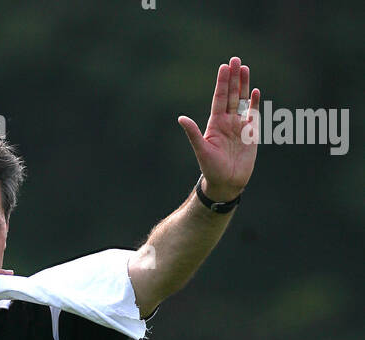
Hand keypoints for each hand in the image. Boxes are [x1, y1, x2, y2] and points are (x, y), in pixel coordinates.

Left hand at [178, 56, 259, 202]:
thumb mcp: (201, 149)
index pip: (219, 98)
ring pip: (243, 100)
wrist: (227, 183)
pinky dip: (255, 103)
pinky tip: (255, 91)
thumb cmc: (211, 169)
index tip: (223, 67)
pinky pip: (253, 114)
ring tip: (244, 68)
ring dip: (244, 85)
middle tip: (235, 60)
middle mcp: (228, 121)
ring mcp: (240, 126)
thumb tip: (180, 118)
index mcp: (215, 123)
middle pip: (232, 95)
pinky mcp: (251, 133)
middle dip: (233, 78)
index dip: (222, 83)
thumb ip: (193, 133)